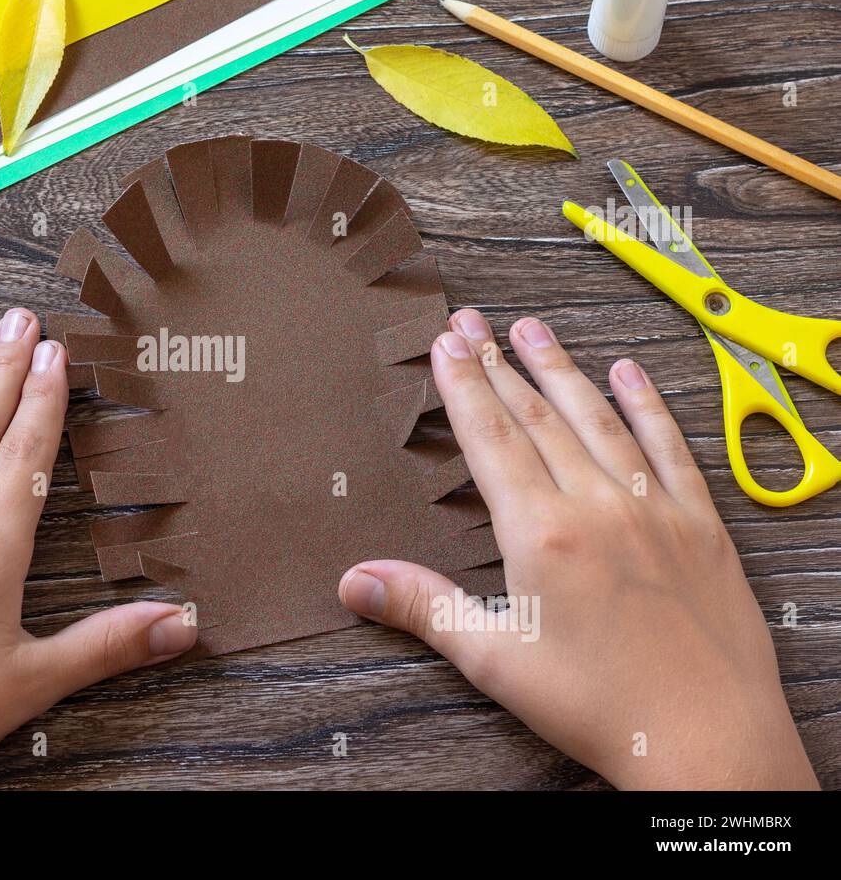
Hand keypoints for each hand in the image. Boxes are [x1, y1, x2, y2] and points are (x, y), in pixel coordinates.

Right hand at [339, 309, 816, 789]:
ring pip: (599, 419)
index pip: (492, 438)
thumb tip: (355, 581)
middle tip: (473, 321)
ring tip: (532, 329)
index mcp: (541, 533)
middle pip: (538, 417)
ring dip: (561, 370)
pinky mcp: (700, 524)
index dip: (464, 386)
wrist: (705, 739)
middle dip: (499, 364)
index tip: (446, 344)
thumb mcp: (495, 659)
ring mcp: (653, 508)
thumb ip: (424, 608)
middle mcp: (597, 505)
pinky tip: (629, 373)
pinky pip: (670, 447)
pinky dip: (648, 405)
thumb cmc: (598, 706)